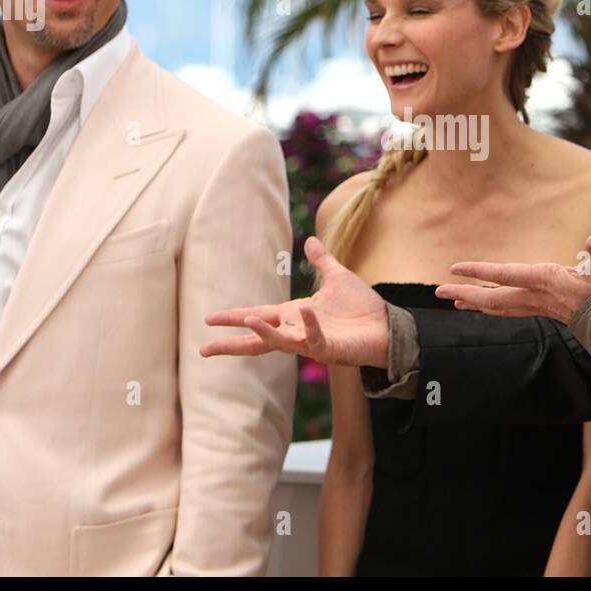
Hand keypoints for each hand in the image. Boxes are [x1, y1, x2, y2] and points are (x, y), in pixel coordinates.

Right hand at [202, 236, 388, 367]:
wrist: (387, 326)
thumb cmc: (362, 308)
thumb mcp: (338, 278)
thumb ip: (322, 262)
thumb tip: (311, 240)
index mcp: (294, 314)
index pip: (258, 315)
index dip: (234, 317)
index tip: (208, 319)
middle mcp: (297, 330)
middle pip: (258, 339)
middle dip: (232, 344)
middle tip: (203, 350)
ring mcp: (311, 341)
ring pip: (280, 341)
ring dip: (264, 332)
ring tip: (247, 320)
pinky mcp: (329, 348)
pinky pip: (314, 337)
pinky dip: (309, 326)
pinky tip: (303, 311)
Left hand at [434, 232, 590, 322]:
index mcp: (546, 281)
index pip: (505, 275)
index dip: (479, 271)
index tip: (455, 267)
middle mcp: (537, 296)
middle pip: (493, 298)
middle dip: (465, 293)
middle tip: (439, 291)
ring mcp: (538, 306)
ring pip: (498, 308)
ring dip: (475, 303)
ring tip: (453, 301)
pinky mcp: (542, 311)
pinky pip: (508, 311)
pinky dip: (491, 308)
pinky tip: (482, 306)